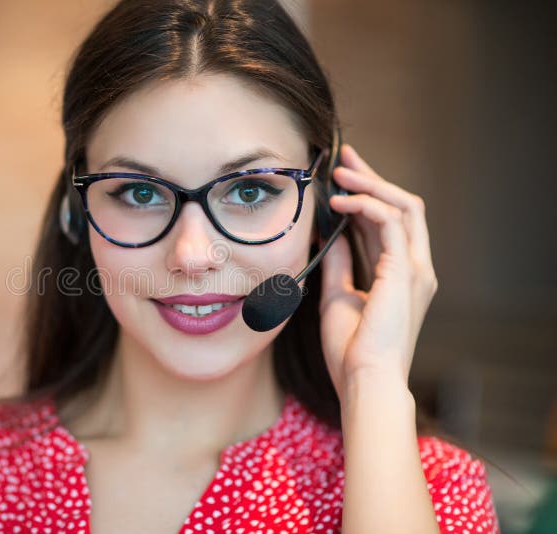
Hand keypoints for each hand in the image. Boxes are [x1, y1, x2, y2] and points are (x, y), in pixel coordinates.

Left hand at [318, 144, 437, 400]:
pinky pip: (391, 222)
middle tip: (344, 156)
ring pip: (402, 207)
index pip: (387, 222)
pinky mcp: (406, 271)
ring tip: (339, 171)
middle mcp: (414, 268)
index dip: (366, 194)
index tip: (341, 174)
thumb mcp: (337, 296)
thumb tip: (326, 233)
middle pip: (400, 206)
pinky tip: (339, 201)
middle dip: (372, 177)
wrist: (363, 380)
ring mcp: (415, 269)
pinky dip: (366, 205)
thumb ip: (338, 263)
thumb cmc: (352, 350)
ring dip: (370, 184)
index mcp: (399, 275)